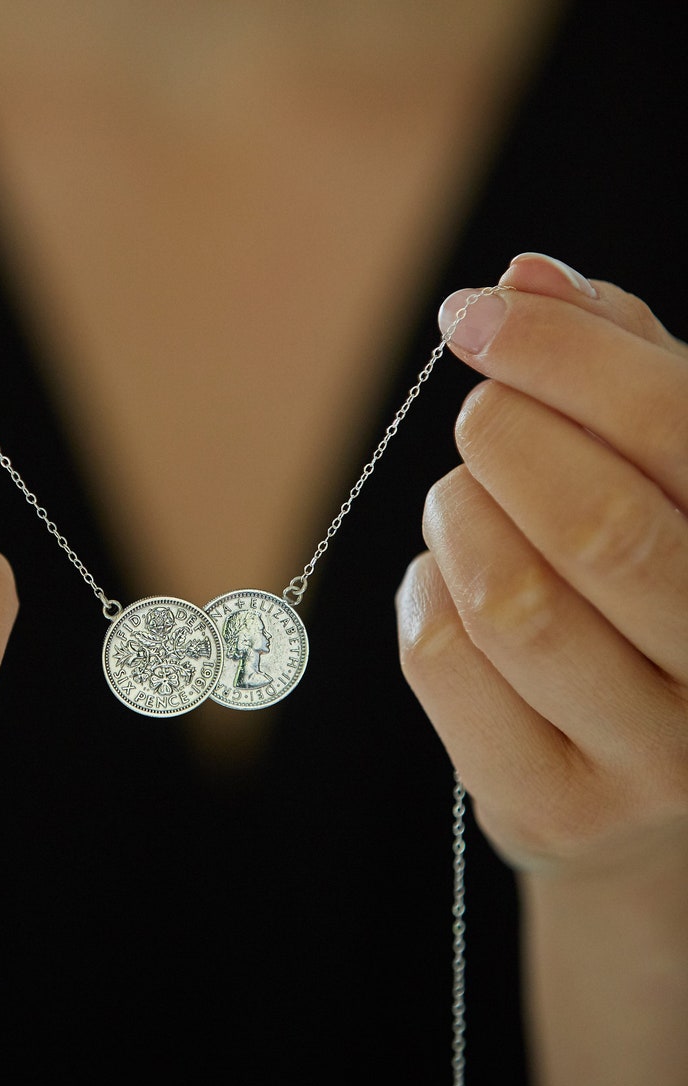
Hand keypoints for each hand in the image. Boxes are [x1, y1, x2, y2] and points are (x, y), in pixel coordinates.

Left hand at [397, 254, 687, 881]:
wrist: (648, 784)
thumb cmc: (656, 585)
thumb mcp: (666, 467)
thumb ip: (618, 362)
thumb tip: (526, 277)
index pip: (679, 431)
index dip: (564, 354)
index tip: (478, 315)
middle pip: (600, 525)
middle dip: (507, 436)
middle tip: (481, 415)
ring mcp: (655, 761)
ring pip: (514, 602)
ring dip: (458, 514)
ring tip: (464, 498)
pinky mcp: (555, 808)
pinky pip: (446, 663)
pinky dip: (424, 590)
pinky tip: (446, 581)